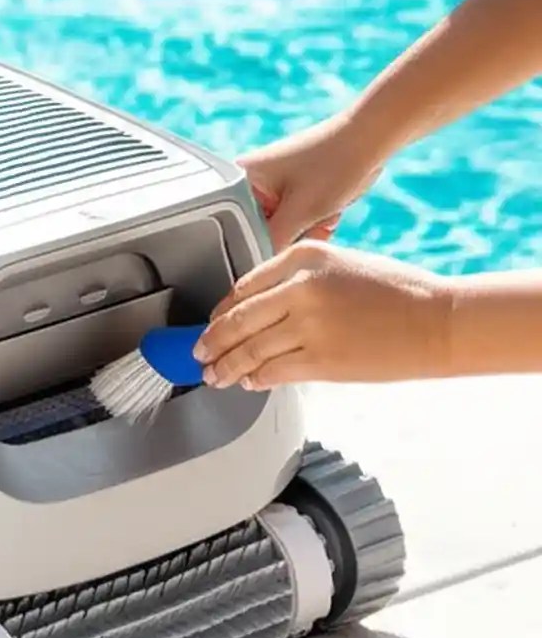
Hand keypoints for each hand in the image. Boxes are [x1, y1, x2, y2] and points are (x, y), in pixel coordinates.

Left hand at [192, 241, 452, 389]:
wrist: (438, 320)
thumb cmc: (396, 292)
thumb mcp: (341, 265)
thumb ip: (296, 279)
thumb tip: (255, 308)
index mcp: (305, 257)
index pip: (243, 286)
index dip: (221, 311)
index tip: (211, 323)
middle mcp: (301, 287)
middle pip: (238, 320)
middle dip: (212, 342)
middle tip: (198, 354)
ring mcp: (309, 325)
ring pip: (251, 350)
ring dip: (228, 366)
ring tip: (216, 375)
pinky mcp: (321, 359)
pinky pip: (273, 371)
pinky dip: (255, 378)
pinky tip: (249, 381)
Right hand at [239, 113, 389, 251]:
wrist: (369, 139)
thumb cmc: (334, 163)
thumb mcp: (301, 212)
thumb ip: (272, 244)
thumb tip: (259, 271)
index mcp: (238, 181)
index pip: (235, 231)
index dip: (259, 248)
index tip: (287, 250)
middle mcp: (246, 183)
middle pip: (256, 233)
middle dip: (288, 239)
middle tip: (314, 226)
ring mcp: (268, 187)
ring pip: (276, 231)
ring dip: (302, 233)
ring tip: (323, 217)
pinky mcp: (286, 192)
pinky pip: (289, 223)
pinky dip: (308, 225)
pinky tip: (326, 214)